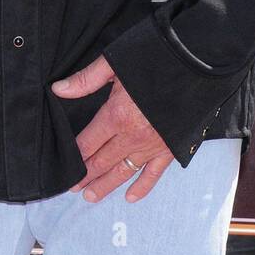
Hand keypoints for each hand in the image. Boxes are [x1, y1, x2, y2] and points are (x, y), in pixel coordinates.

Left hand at [51, 56, 173, 202]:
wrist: (196, 63)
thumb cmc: (153, 58)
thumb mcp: (114, 64)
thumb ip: (86, 80)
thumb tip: (58, 89)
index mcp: (116, 115)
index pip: (88, 143)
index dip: (75, 156)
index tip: (64, 168)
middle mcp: (133, 135)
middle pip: (103, 161)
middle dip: (86, 176)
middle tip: (72, 188)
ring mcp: (153, 144)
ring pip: (125, 171)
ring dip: (107, 185)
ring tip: (91, 197)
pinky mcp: (171, 148)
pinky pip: (154, 173)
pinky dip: (142, 187)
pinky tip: (131, 197)